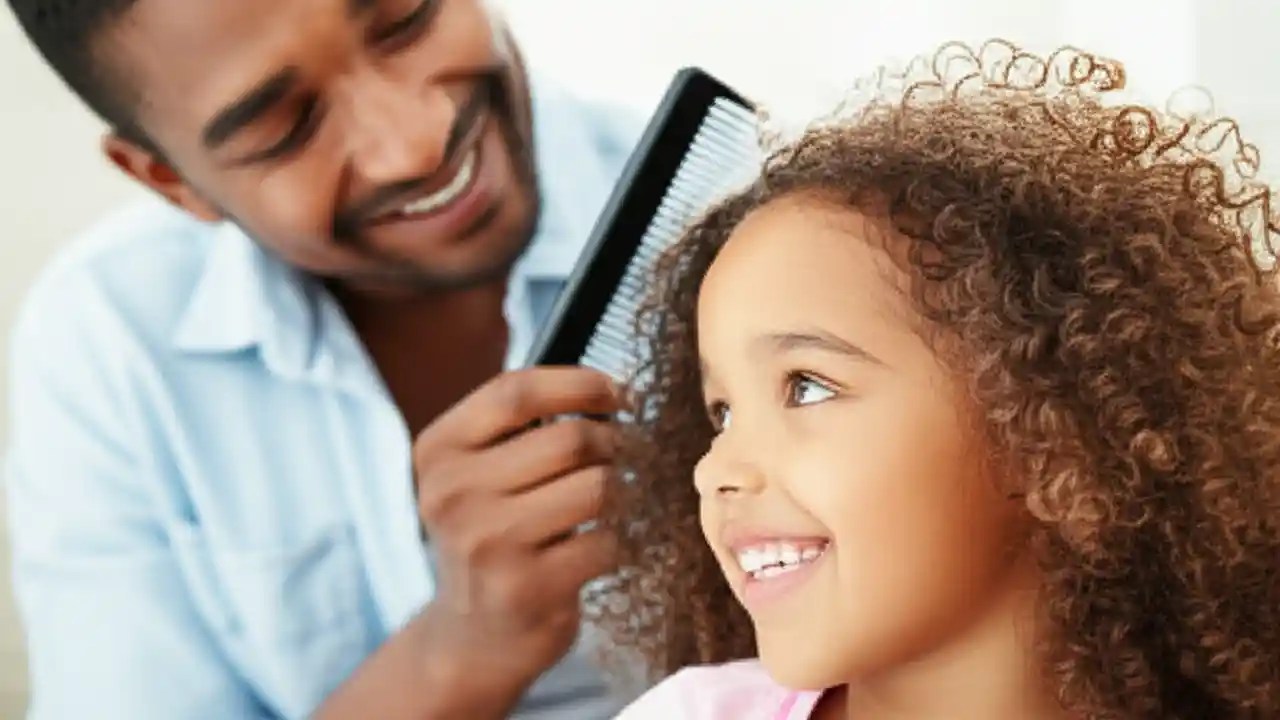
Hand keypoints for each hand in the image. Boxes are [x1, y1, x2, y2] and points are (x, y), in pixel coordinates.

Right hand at [411, 367, 622, 712]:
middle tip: (622, 456)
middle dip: (612, 442)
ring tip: (611, 501)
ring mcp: (489, 543)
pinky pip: (607, 541)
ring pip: (597, 487)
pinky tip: (602, 545)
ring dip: (620, 490)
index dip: (579, 384)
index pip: (516, 392)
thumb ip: (520, 426)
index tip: (617, 393)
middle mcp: (454, 494)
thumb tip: (611, 388)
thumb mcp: (476, 473)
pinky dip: (619, 540)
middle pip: (569, 439)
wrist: (471, 636)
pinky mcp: (528, 588)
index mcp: (438, 451)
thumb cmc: (490, 534)